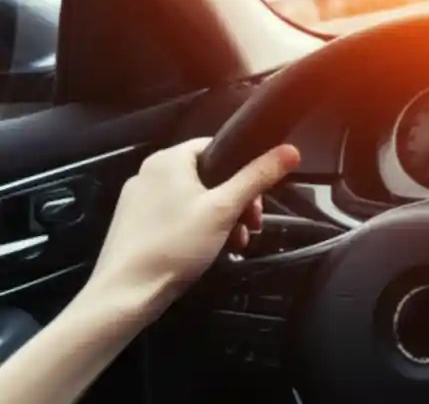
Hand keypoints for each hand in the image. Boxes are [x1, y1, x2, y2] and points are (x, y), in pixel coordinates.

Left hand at [84, 138, 299, 322]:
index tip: (259, 197)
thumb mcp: (225, 209)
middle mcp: (149, 173)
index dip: (244, 168)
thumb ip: (257, 177)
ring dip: (221, 218)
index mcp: (168, 160)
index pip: (217, 147)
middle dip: (236, 201)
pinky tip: (208, 250)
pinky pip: (175, 217)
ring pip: (193, 199)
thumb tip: (290, 151)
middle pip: (208, 176)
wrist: (126, 293)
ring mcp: (137, 200)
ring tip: (234, 243)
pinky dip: (197, 228)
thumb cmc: (176, 244)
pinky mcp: (133, 225)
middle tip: (251, 226)